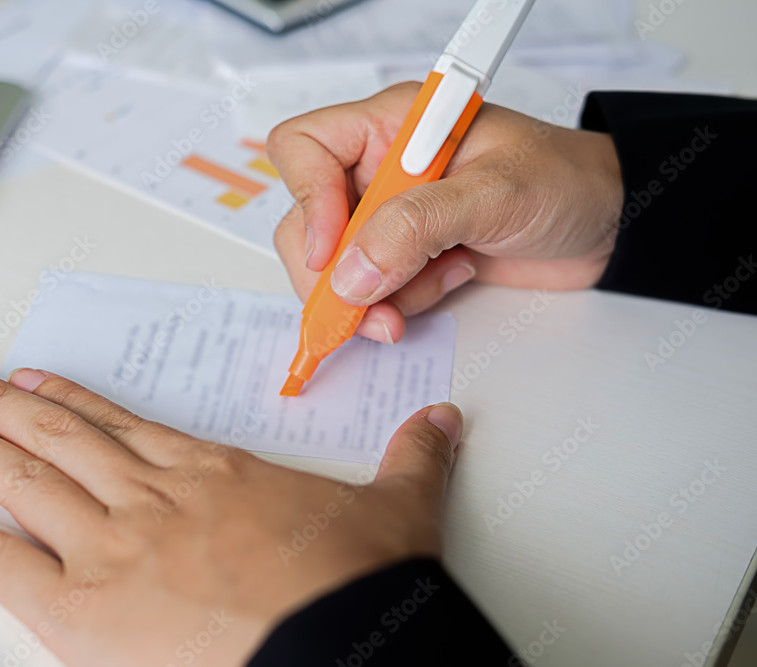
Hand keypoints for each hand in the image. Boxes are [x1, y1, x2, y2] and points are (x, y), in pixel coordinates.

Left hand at [0, 367, 462, 666]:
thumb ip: (412, 459)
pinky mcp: (80, 605)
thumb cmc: (354, 582)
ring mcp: (109, 543)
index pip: (124, 426)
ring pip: (24, 477)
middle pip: (60, 440)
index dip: (74, 402)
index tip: (38, 383)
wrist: (336, 643)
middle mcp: (150, 497)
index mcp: (211, 473)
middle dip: (3, 409)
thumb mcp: (395, 509)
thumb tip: (442, 424)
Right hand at [268, 82, 622, 342]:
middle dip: (334, 273)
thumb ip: (417, 228)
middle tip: (366, 311)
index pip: (305, 148)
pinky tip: (453, 280)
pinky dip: (401, 302)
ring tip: (435, 287)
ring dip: (373, 295)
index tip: (334, 253)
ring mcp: (392, 217)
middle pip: (307, 221)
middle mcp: (380, 170)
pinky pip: (373, 290)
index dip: (307, 201)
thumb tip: (350, 275)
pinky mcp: (409, 256)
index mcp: (391, 127)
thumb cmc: (567, 181)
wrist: (611, 225)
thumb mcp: (494, 194)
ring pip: (336, 266)